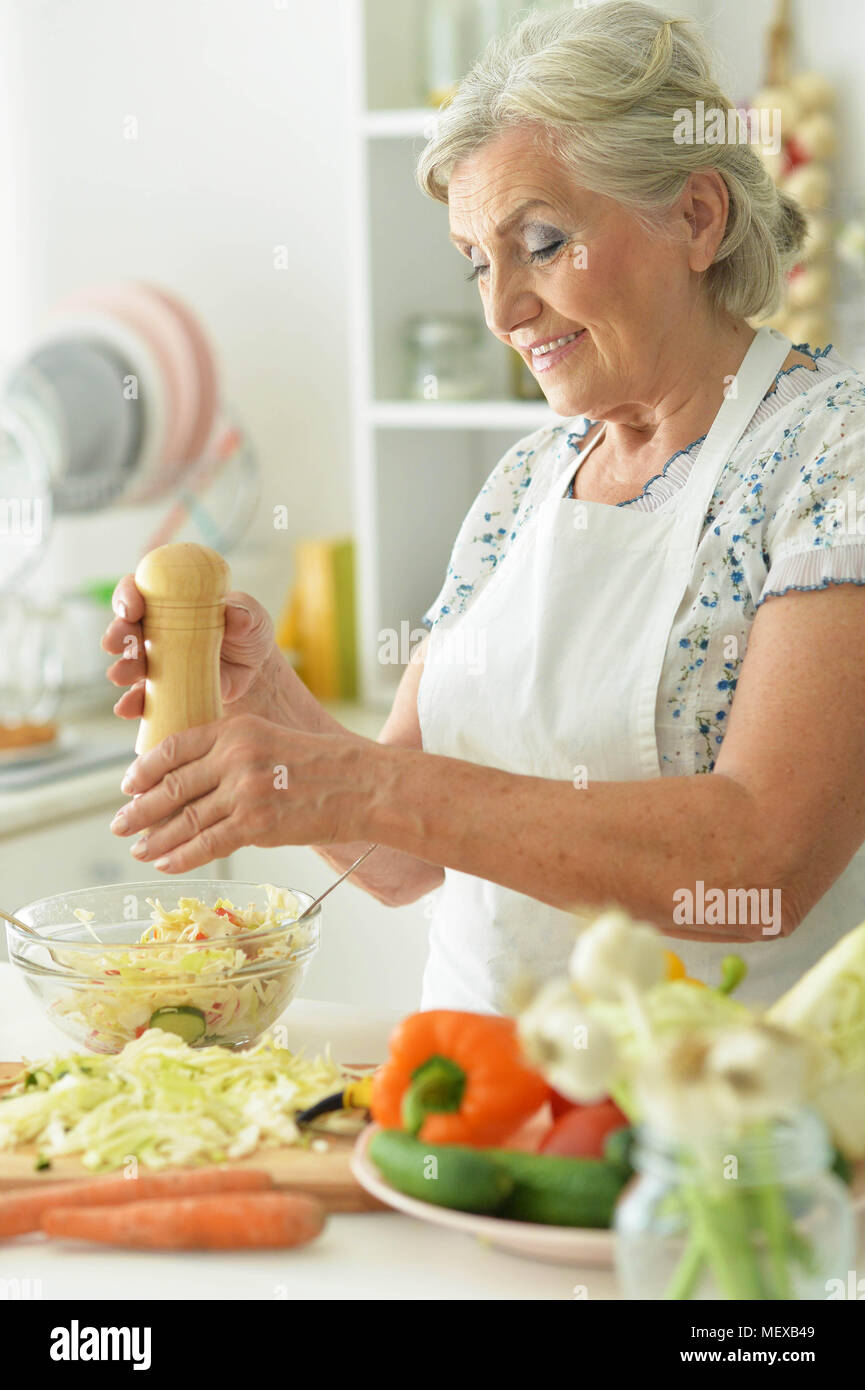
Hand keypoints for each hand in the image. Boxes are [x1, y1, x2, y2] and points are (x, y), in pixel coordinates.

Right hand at [101, 575, 275, 718]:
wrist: (254, 672)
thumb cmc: (247, 633)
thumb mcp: (252, 617)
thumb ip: (244, 613)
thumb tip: (236, 617)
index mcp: (170, 601)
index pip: (139, 590)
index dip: (128, 596)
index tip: (132, 608)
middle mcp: (156, 629)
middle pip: (126, 626)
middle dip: (117, 634)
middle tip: (116, 643)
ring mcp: (156, 661)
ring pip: (130, 662)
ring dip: (122, 668)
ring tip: (121, 675)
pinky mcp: (163, 690)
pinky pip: (143, 697)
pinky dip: (132, 702)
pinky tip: (128, 707)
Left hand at [109, 714, 376, 871]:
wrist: (364, 785)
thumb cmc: (323, 766)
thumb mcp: (271, 739)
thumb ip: (232, 753)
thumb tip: (192, 781)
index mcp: (236, 728)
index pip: (173, 747)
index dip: (143, 769)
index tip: (128, 785)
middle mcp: (235, 756)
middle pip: (172, 786)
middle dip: (139, 809)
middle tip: (119, 823)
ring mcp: (245, 791)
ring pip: (185, 818)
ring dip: (156, 837)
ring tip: (138, 848)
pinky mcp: (257, 824)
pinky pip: (207, 843)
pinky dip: (181, 855)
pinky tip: (165, 862)